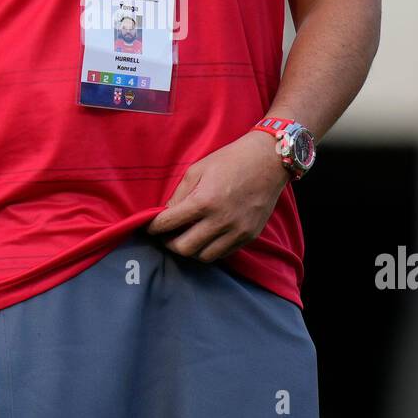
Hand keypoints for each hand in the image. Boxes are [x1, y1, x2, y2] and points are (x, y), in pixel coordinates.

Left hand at [145, 131, 289, 261]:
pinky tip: (206, 236)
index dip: (153, 228)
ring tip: (186, 237)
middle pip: (184, 248)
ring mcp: (237, 231)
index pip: (168, 224)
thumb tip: (165, 214)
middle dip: (169, 243)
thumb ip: (179, 195)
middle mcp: (220, 220)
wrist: (268, 161)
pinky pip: (223, 253)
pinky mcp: (249, 236)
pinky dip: (210, 249)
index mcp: (204, 201)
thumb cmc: (230, 160)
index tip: (149, 227)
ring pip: (203, 256)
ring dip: (190, 249)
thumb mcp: (198, 170)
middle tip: (166, 235)